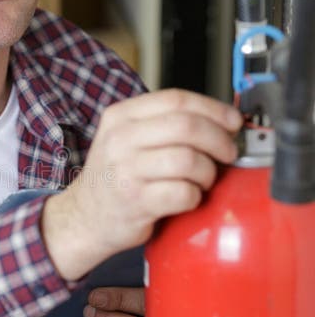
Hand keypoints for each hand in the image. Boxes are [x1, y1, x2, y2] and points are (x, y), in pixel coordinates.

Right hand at [42, 89, 242, 279]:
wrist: (83, 217)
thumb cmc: (115, 177)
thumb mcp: (127, 139)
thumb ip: (164, 125)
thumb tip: (223, 121)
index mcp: (121, 116)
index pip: (176, 99)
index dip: (213, 108)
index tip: (233, 121)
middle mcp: (120, 140)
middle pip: (187, 126)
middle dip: (219, 140)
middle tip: (229, 152)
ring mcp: (125, 171)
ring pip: (189, 160)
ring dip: (208, 172)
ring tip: (203, 180)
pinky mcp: (135, 202)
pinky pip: (183, 193)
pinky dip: (195, 197)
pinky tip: (187, 198)